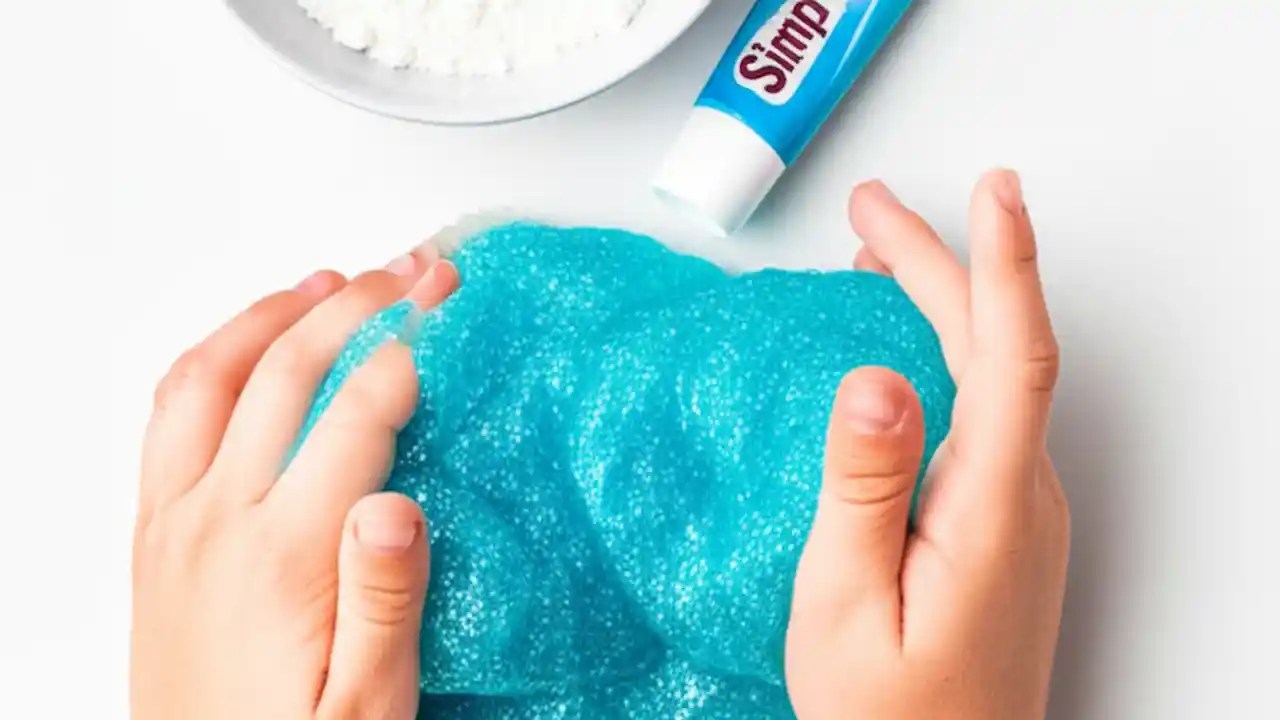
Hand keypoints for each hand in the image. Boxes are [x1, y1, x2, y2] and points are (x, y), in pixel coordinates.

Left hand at [131, 249, 459, 719]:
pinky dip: (209, 361)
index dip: (406, 346)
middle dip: (356, 305)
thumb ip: (384, 604)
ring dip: (269, 315)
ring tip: (324, 281)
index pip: (354, 416)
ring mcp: (174, 523)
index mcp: (286, 559)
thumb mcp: (368, 709)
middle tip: (407, 270)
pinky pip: (166, 419)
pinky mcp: (152, 536)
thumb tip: (396, 503)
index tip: (444, 304)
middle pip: (285, 374)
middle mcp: (218, 524)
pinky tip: (241, 350)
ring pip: (209, 379)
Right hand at [786, 170, 1069, 718]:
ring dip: (944, 303)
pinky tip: (910, 349)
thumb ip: (864, 490)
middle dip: (940, 263)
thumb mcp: (849, 603)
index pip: (1013, 357)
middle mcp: (1022, 497)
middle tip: (875, 211)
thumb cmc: (890, 714)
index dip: (1005, 264)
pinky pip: (985, 412)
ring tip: (881, 257)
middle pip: (997, 349)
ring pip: (993, 376)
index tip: (992, 192)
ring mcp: (1020, 510)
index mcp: (989, 506)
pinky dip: (948, 355)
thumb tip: (875, 376)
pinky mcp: (1004, 525)